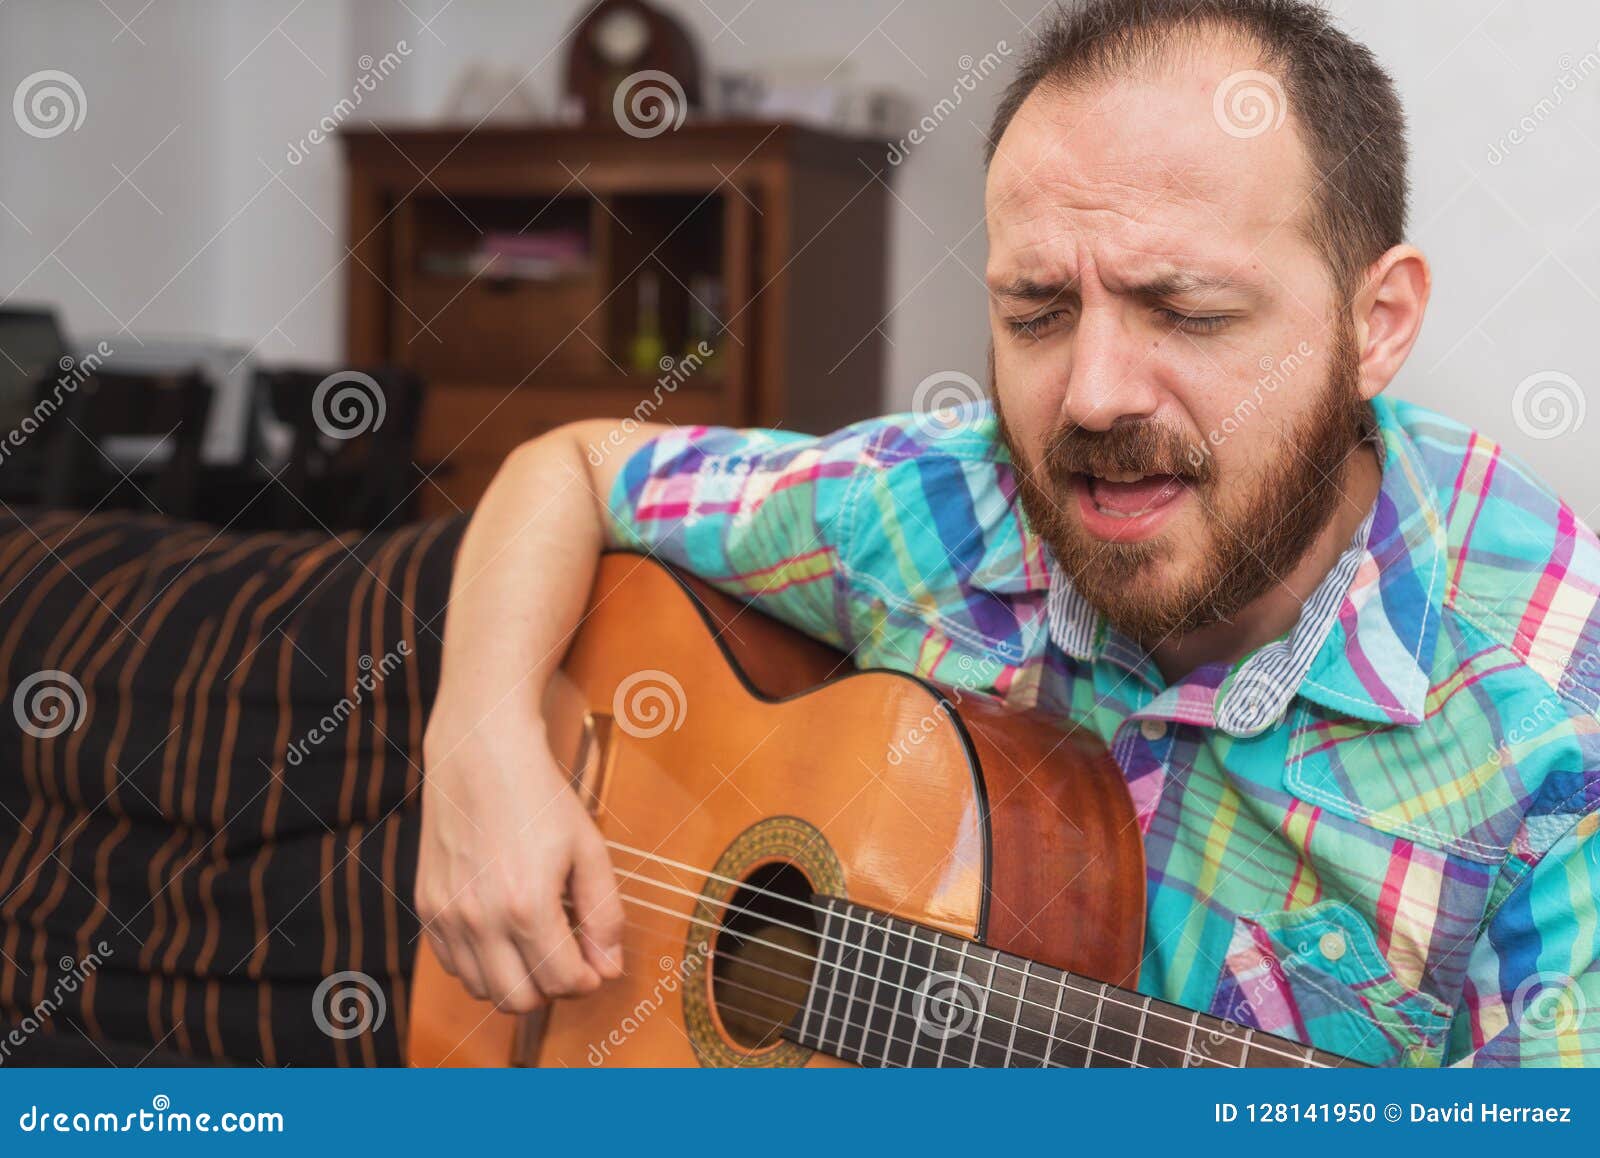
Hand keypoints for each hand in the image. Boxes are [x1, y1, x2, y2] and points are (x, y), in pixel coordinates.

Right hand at [416, 694, 624, 1012]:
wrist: (480, 754)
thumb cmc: (539, 796)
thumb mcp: (589, 849)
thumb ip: (605, 914)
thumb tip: (609, 968)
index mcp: (526, 905)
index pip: (562, 982)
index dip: (588, 980)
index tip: (595, 962)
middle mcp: (478, 918)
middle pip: (520, 1001)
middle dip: (552, 988)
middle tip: (569, 955)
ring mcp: (446, 914)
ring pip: (483, 991)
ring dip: (516, 980)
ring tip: (537, 943)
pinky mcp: (426, 906)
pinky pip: (454, 965)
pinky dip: (481, 964)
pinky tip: (503, 932)